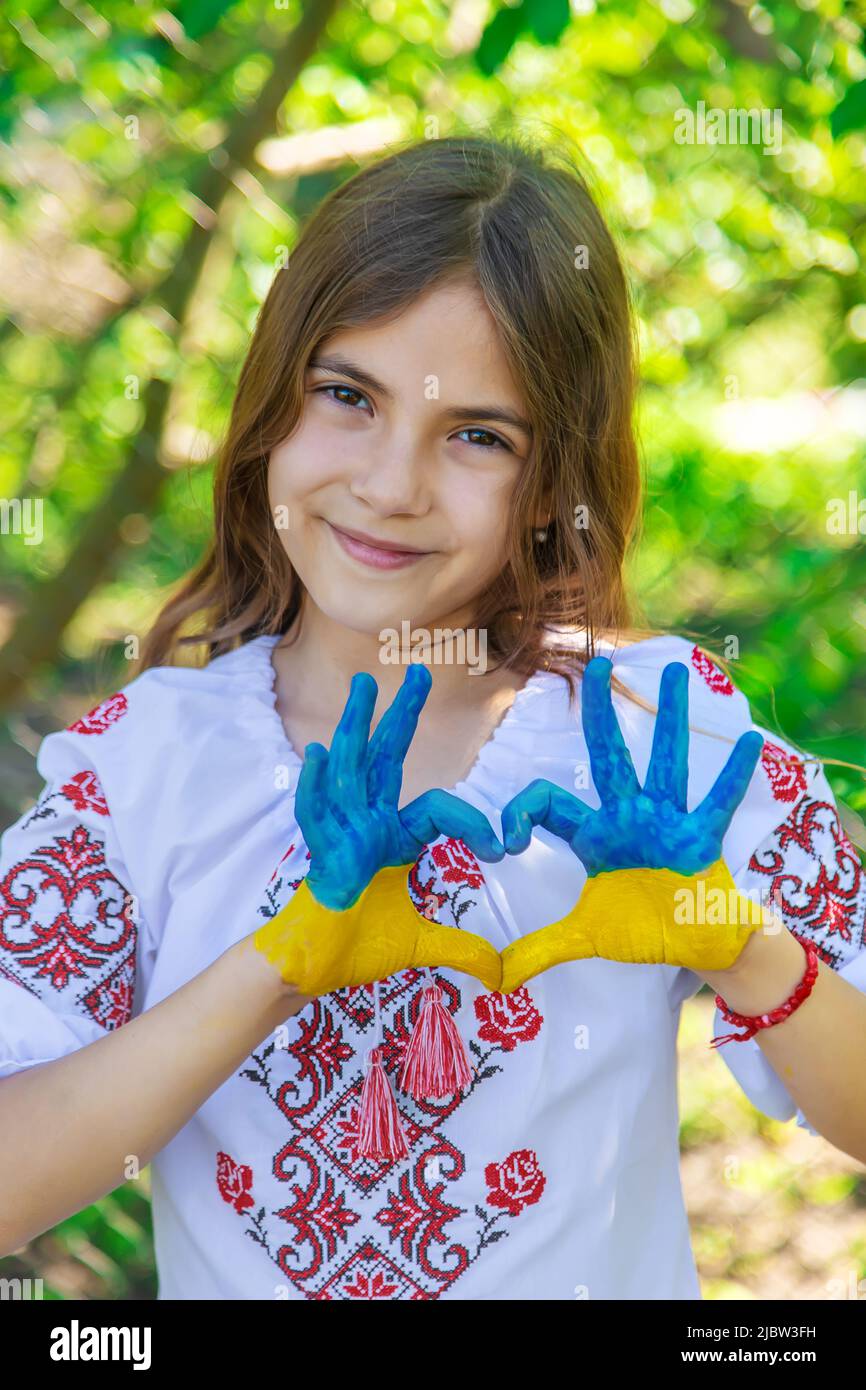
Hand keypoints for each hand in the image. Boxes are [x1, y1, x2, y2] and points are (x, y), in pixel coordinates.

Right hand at [253, 663, 504, 995]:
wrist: (317, 970)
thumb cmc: (360, 949)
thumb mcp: (422, 943)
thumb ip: (461, 947)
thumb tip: (500, 973)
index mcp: (394, 837)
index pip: (439, 809)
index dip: (472, 824)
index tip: (502, 849)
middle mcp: (367, 824)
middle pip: (386, 759)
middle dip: (403, 715)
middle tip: (421, 673)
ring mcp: (340, 834)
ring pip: (350, 769)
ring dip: (357, 726)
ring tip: (364, 684)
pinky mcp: (319, 855)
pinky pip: (314, 816)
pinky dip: (315, 787)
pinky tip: (318, 754)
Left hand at [498, 658, 764, 989]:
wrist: (695, 946)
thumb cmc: (643, 930)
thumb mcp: (585, 937)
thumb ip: (539, 949)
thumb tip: (495, 979)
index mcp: (593, 835)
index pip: (548, 803)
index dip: (522, 811)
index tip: (504, 842)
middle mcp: (628, 817)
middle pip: (609, 755)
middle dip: (602, 712)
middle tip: (593, 665)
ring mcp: (668, 822)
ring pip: (667, 760)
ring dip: (671, 719)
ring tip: (676, 674)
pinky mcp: (703, 837)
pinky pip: (718, 800)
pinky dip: (734, 773)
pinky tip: (749, 739)